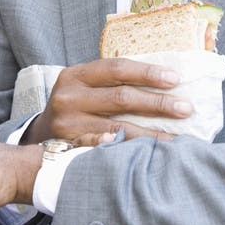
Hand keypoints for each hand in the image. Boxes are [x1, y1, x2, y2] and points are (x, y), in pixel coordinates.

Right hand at [22, 58, 190, 144]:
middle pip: (121, 98)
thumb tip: (164, 77)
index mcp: (76, 75)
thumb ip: (113, 79)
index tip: (175, 79)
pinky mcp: (71, 150)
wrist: (39, 137)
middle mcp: (70, 97)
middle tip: (186, 108)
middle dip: (157, 103)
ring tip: (177, 137)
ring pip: (119, 128)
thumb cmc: (75, 105)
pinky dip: (130, 151)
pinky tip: (149, 155)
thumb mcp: (85, 85)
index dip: (147, 73)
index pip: (117, 68)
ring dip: (151, 134)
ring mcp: (69, 125)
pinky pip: (107, 151)